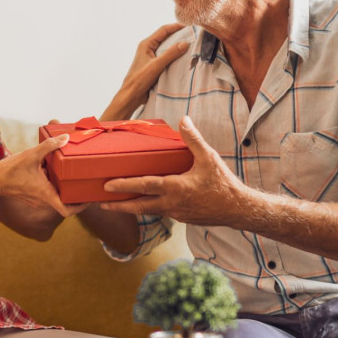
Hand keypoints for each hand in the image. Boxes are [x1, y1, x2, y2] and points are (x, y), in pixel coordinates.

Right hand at [0, 134, 85, 216]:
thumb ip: (49, 146)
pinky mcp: (32, 197)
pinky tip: (53, 172)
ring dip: (63, 188)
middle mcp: (43, 200)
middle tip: (86, 183)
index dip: (81, 207)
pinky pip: (47, 193)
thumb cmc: (10, 170)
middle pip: (65, 203)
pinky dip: (53, 185)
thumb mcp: (31, 155)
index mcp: (46, 194)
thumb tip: (66, 138)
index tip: (88, 199)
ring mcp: (37, 200)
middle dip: (75, 194)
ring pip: (56, 197)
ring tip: (72, 175)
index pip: (68, 211)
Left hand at [98, 116, 248, 223]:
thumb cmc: (223, 184)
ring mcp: (175, 213)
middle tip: (100, 202)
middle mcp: (172, 204)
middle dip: (118, 205)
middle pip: (139, 207)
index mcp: (176, 188)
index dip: (125, 185)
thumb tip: (183, 119)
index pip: (145, 186)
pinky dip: (148, 207)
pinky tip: (144, 201)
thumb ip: (193, 139)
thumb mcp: (209, 158)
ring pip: (148, 211)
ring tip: (114, 204)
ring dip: (130, 208)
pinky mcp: (180, 217)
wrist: (238, 210)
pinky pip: (159, 212)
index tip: (108, 185)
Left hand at [102, 23, 189, 120]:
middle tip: (193, 36)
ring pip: (167, 48)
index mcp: (146, 44)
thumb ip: (170, 54)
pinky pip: (166, 58)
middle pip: (166, 38)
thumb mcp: (156, 65)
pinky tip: (184, 59)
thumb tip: (185, 43)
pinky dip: (175, 57)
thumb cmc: (139, 80)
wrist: (131, 96)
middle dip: (179, 36)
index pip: (163, 30)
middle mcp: (148, 49)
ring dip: (177, 47)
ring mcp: (151, 57)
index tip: (190, 26)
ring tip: (192, 46)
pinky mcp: (154, 66)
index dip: (176, 27)